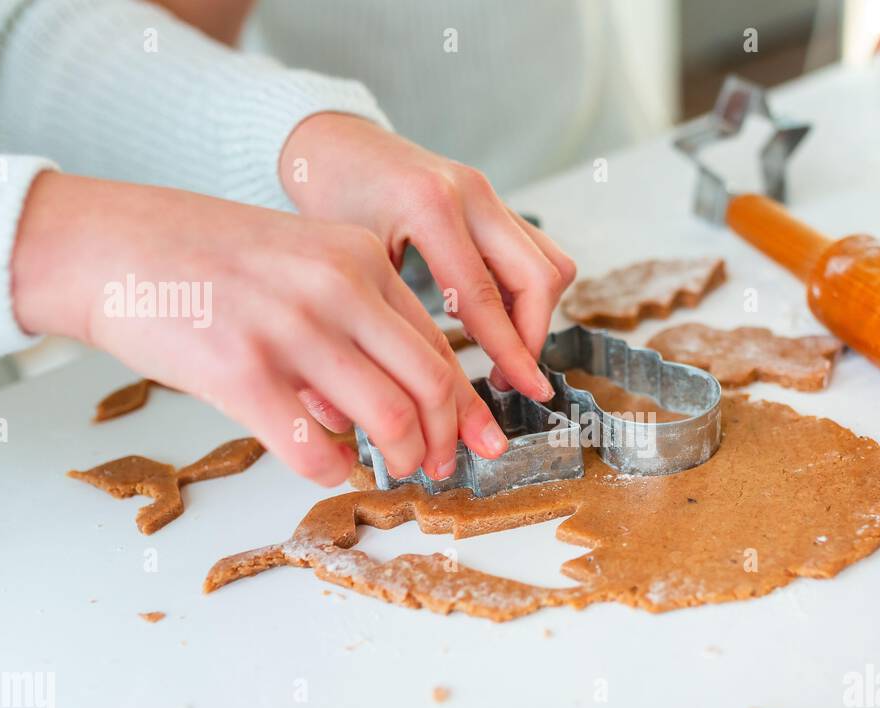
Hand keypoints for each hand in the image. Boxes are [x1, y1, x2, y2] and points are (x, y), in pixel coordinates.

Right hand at [12, 172, 508, 485]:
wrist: (109, 244)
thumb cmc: (203, 259)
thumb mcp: (300, 259)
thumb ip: (353, 318)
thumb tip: (383, 402)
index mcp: (359, 258)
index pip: (437, 344)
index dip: (464, 404)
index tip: (477, 437)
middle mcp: (336, 289)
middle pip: (429, 384)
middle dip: (447, 439)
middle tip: (441, 466)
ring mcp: (291, 329)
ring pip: (388, 418)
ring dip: (402, 458)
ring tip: (395, 471)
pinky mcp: (242, 371)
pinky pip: (313, 446)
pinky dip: (332, 470)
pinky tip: (328, 469)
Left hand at [279, 114, 575, 395]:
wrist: (334, 144)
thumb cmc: (330, 197)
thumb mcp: (347, 260)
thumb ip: (386, 315)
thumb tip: (401, 392)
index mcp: (431, 207)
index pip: (487, 295)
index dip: (512, 351)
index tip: (529, 391)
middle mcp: (472, 194)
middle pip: (541, 276)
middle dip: (535, 335)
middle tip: (510, 377)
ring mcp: (490, 194)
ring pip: (550, 262)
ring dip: (536, 314)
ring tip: (501, 349)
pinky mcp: (496, 202)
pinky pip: (535, 253)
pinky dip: (526, 292)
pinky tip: (491, 317)